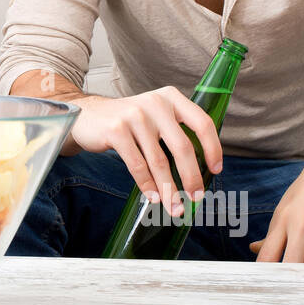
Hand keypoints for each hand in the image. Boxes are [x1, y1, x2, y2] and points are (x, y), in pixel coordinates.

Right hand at [70, 88, 222, 217]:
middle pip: (182, 146)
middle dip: (191, 177)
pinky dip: (147, 185)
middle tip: (196, 197)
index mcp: (171, 98)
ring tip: (174, 207)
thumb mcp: (154, 115)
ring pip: (158, 161)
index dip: (212, 148)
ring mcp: (134, 116)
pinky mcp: (116, 130)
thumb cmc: (128, 121)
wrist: (88, 115)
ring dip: (168, 189)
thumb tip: (198, 170)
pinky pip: (137, 165)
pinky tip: (152, 197)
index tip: (215, 170)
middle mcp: (155, 103)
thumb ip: (175, 131)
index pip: (202, 122)